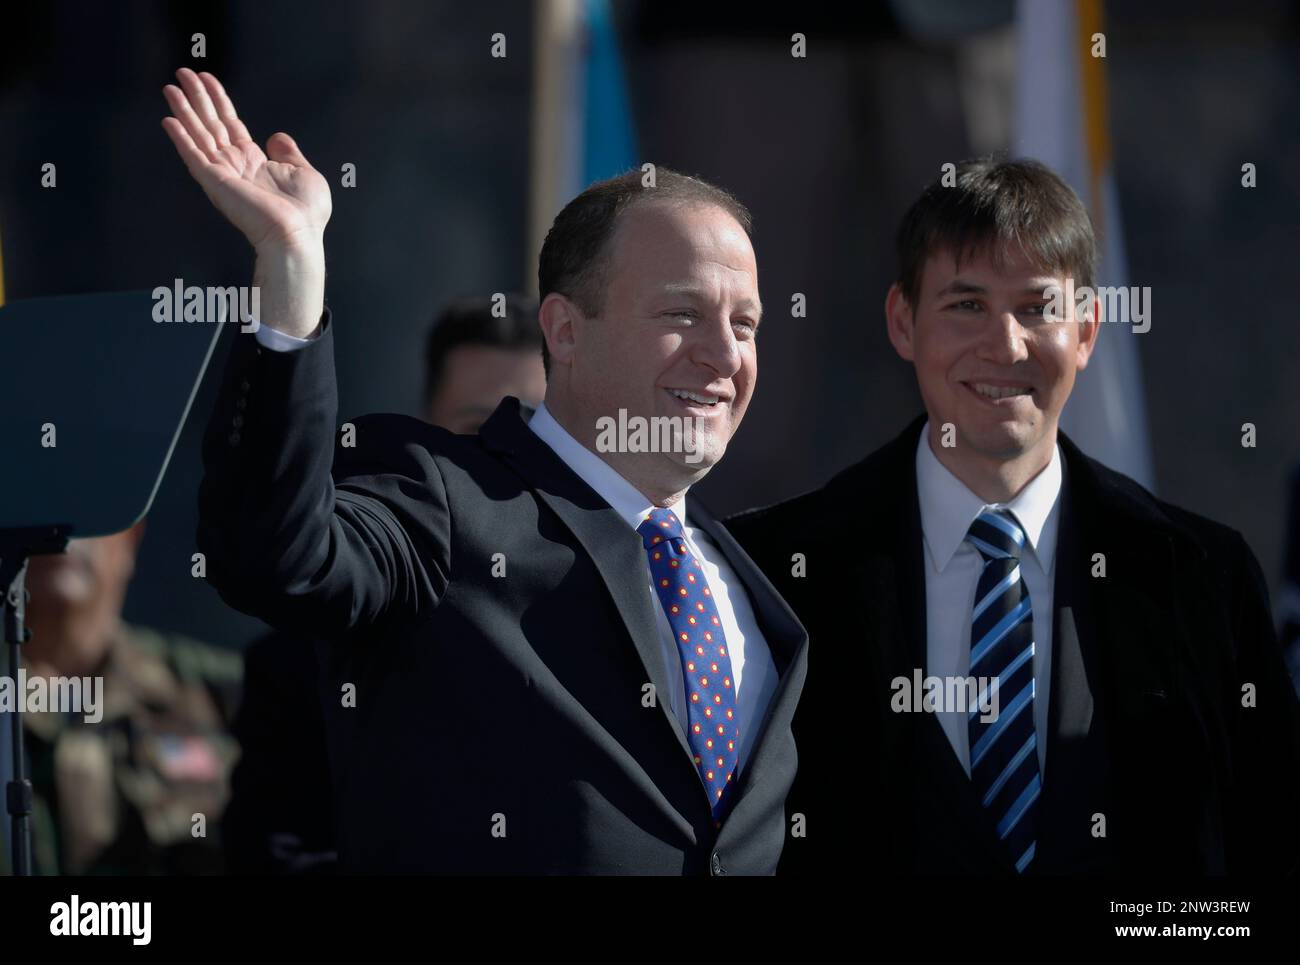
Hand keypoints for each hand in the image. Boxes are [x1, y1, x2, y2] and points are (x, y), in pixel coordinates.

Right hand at [161, 68, 330, 255]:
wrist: (297, 235)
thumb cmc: (305, 213)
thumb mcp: (304, 173)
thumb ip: (288, 153)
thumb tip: (276, 136)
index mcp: (255, 162)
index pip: (231, 124)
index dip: (218, 101)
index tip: (207, 79)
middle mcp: (235, 165)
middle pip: (211, 123)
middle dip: (197, 97)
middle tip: (182, 72)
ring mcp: (223, 173)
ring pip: (198, 134)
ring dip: (184, 110)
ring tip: (170, 87)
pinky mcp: (215, 182)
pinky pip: (194, 155)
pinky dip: (180, 138)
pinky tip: (168, 120)